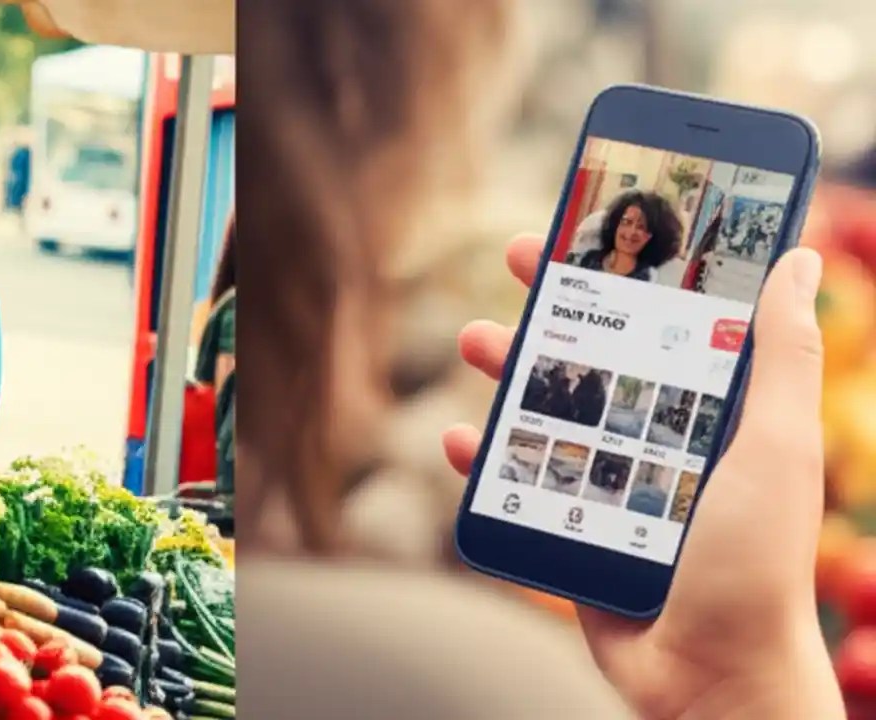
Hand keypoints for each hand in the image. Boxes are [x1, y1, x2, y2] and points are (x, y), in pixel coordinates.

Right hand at [444, 235, 843, 719]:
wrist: (708, 678)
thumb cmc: (754, 565)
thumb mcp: (777, 448)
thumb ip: (784, 357)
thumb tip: (796, 260)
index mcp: (712, 410)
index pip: (670, 318)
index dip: (638, 264)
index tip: (605, 216)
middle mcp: (658, 436)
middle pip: (599, 350)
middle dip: (558, 301)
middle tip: (523, 258)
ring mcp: (608, 481)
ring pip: (547, 408)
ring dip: (507, 370)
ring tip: (473, 342)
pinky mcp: (568, 527)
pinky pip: (514, 484)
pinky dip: (483, 462)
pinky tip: (460, 443)